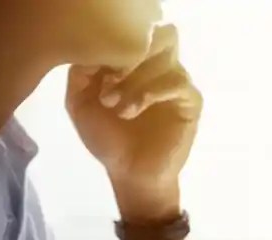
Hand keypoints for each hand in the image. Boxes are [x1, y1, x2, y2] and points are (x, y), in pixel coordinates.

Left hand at [66, 24, 200, 221]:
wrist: (130, 175)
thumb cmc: (108, 139)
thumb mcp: (80, 102)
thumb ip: (81, 71)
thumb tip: (93, 50)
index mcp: (136, 62)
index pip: (135, 32)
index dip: (112, 46)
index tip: (93, 74)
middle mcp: (160, 67)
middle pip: (160, 34)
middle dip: (129, 54)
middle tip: (108, 82)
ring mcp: (177, 83)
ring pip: (165, 56)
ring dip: (134, 77)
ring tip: (114, 104)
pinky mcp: (190, 102)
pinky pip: (177, 83)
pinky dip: (148, 93)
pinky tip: (130, 112)